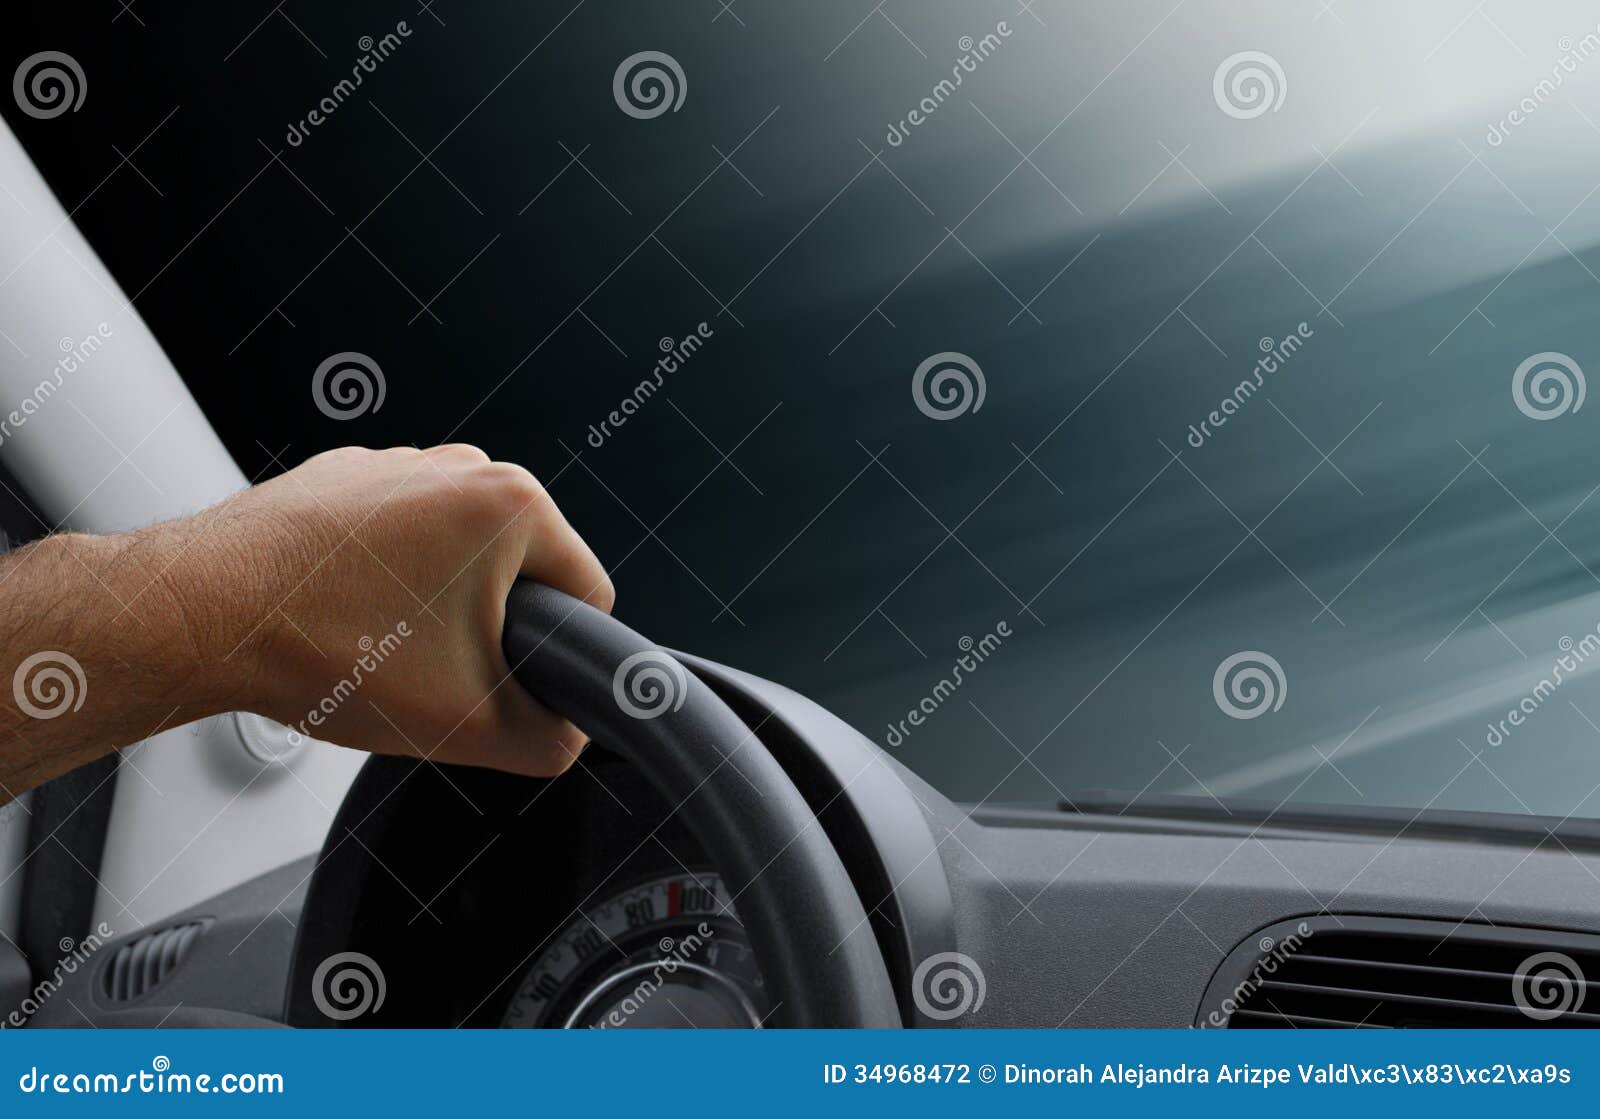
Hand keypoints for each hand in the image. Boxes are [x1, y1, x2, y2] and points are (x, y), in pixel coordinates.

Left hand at [200, 445, 614, 776]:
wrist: (202, 616)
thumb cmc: (324, 648)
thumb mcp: (470, 725)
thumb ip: (554, 737)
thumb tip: (569, 729)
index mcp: (512, 504)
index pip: (589, 592)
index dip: (560, 656)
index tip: (505, 682)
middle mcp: (461, 467)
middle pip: (523, 572)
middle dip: (490, 629)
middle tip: (436, 672)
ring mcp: (399, 465)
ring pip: (459, 556)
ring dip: (438, 605)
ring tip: (382, 645)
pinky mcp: (347, 479)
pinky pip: (400, 540)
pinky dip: (385, 581)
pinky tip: (346, 619)